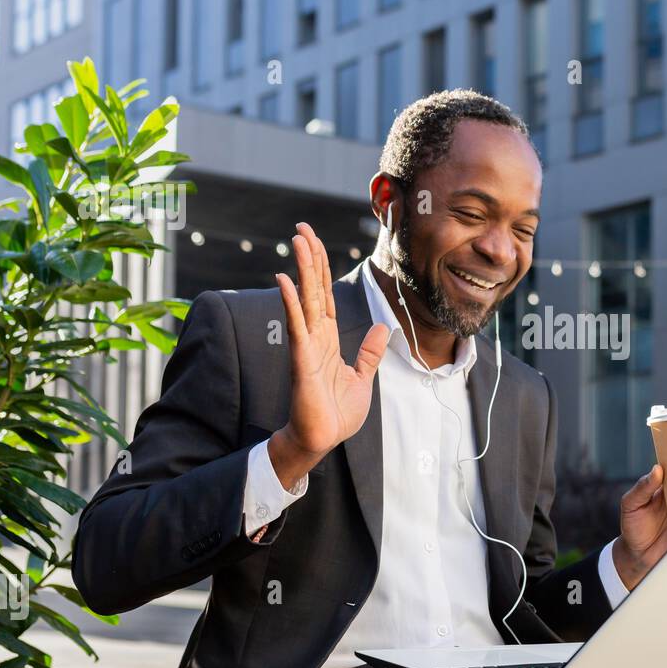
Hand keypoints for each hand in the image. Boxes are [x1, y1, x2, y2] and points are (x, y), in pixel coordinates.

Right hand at [268, 222, 389, 488]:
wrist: (322, 439)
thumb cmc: (337, 413)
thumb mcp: (362, 378)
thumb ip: (369, 352)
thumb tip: (382, 327)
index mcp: (329, 340)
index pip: (325, 296)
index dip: (322, 269)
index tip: (316, 243)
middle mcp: (315, 337)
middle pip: (313, 289)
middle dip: (310, 258)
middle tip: (302, 227)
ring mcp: (307, 346)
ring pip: (305, 299)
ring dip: (302, 269)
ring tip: (297, 241)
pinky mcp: (301, 360)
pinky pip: (297, 325)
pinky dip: (291, 302)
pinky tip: (284, 280)